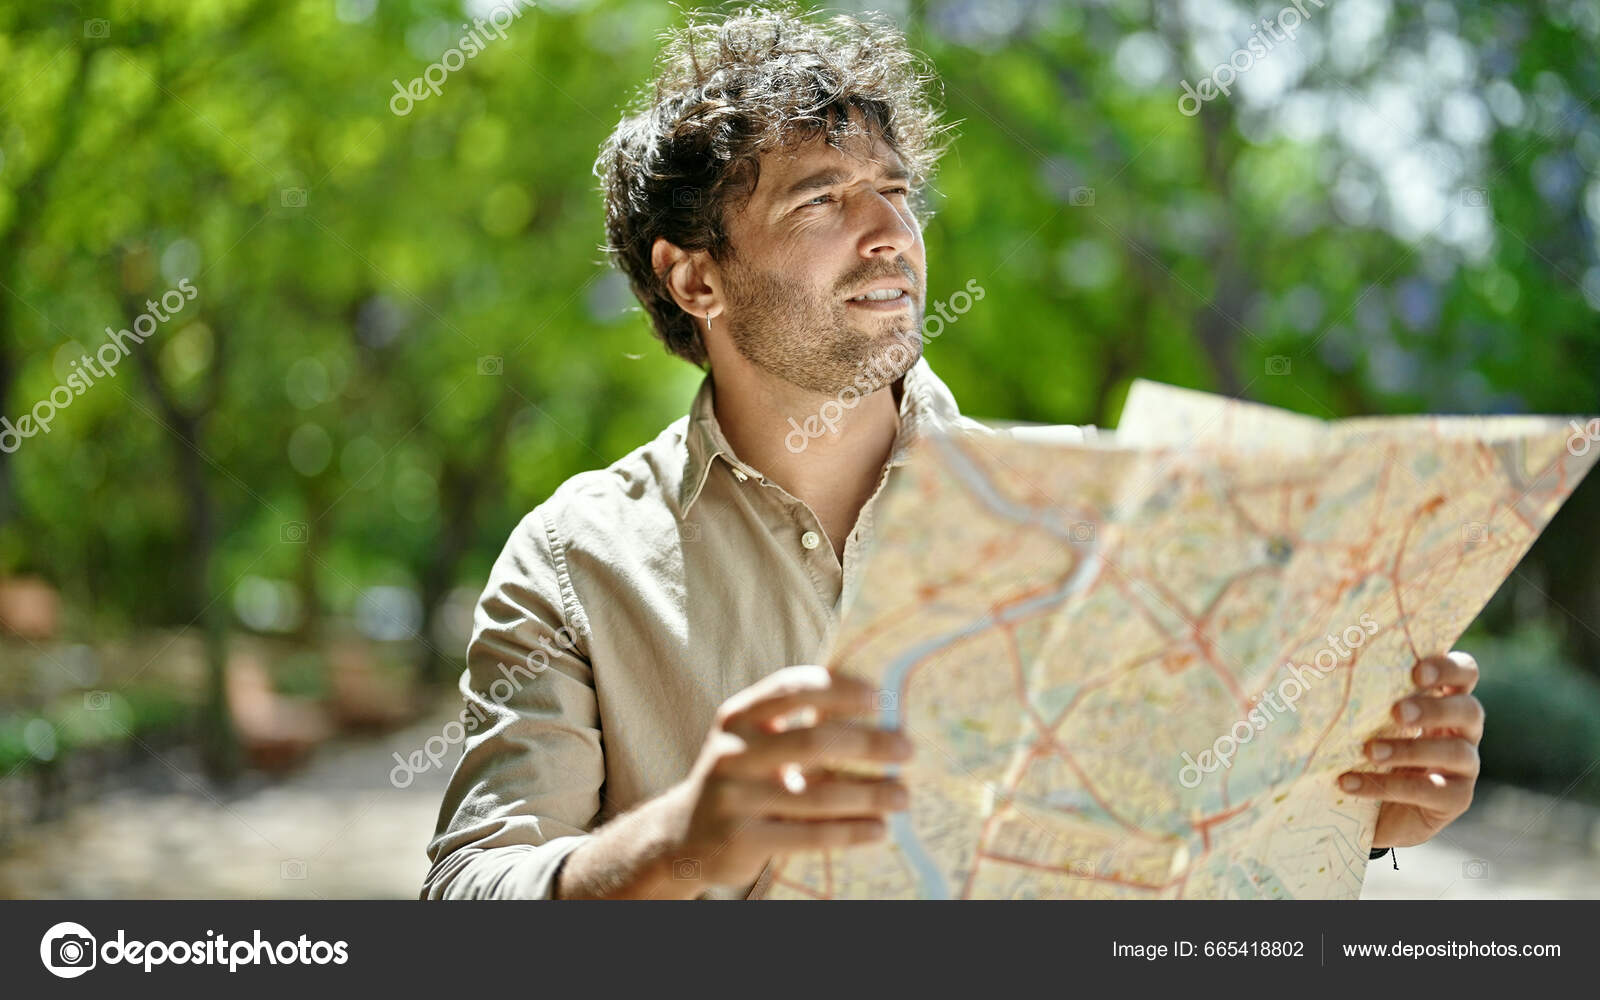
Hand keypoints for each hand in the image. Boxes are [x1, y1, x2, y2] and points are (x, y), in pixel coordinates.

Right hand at [658, 664, 911, 892]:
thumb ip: (797, 724)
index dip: (837, 690)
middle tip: (907, 747)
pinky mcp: (742, 841)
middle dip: (868, 744)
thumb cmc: (740, 779)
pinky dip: (850, 831)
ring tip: (903, 796)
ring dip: (869, 794)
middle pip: (812, 742)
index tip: (878, 697)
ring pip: (816, 795)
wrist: (682, 836)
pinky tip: (879, 829)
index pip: (790, 690)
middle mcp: (732, 753)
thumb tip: (876, 711)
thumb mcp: (753, 742)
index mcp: (737, 718)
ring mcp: (733, 798)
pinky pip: (809, 835)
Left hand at [1337, 651, 1482, 848]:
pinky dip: (1390, 786)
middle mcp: (1462, 729)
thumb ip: (1362, 698)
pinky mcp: (1457, 799)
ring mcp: (1465, 766)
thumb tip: (1315, 667)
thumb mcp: (1365, 721)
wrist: (1372, 810)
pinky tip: (1351, 783)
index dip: (1448, 668)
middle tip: (1398, 712)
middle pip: (1470, 709)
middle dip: (1434, 709)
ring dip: (1410, 750)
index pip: (1464, 672)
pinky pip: (1432, 791)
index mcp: (1445, 698)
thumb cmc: (1367, 750)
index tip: (1417, 672)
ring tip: (1370, 751)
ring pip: (1454, 752)